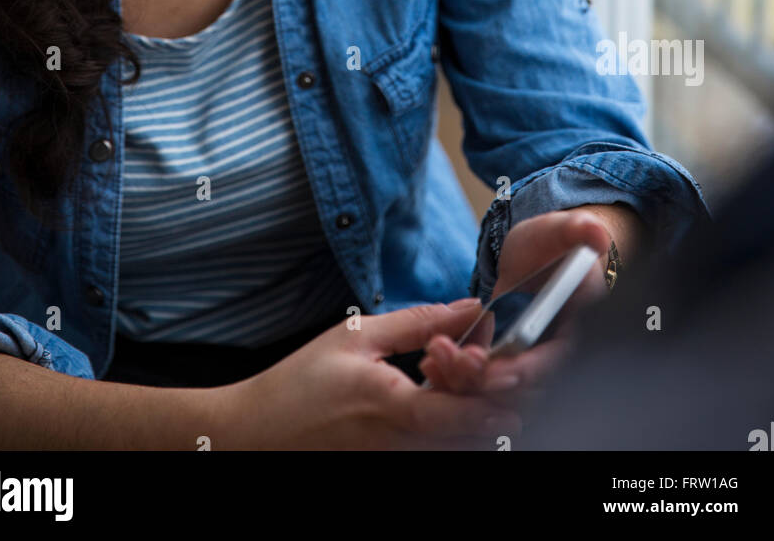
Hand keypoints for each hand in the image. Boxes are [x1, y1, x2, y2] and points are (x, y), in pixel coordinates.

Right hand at [211, 300, 521, 450]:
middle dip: (493, 406)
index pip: (459, 410)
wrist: (259, 432)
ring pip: (455, 446)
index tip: (514, 371)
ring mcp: (395, 460)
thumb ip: (417, 322)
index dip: (493, 393)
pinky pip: (432, 450)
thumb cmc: (302, 380)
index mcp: (391, 405)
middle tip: (503, 377)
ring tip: (472, 388)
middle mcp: (399, 443)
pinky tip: (441, 405)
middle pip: (468, 435)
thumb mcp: (356, 334)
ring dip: (473, 419)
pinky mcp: (388, 464)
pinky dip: (449, 430)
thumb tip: (467, 308)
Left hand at [418, 208, 616, 406]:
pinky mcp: (502, 367)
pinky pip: (480, 387)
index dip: (526, 372)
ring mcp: (527, 366)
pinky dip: (456, 381)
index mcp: (579, 331)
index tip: (492, 371)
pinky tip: (433, 364)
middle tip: (452, 361)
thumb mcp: (562, 231)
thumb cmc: (553, 245)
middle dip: (486, 383)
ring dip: (465, 384)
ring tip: (434, 358)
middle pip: (524, 391)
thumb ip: (579, 230)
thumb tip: (595, 234)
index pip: (556, 365)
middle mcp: (554, 357)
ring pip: (498, 396)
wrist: (534, 256)